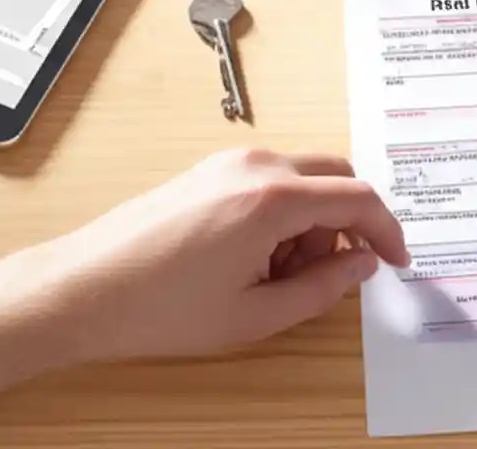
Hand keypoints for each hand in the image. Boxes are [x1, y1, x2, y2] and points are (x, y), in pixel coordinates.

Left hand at [36, 149, 409, 361]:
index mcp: (272, 199)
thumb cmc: (158, 307)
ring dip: (312, 222)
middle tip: (331, 273)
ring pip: (304, 180)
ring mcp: (228, 163)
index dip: (387, 231)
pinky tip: (252, 259)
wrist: (80, 290)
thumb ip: (323, 288)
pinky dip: (282, 214)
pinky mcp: (209, 171)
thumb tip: (361, 267)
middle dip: (347, 225)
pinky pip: (271, 181)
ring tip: (275, 276)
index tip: (396, 260)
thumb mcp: (256, 314)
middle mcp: (255, 166)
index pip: (358, 199)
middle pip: (336, 177)